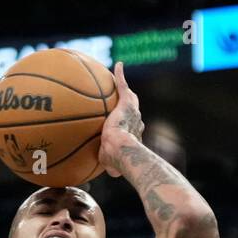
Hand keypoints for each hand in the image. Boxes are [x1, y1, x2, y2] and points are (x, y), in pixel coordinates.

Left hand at [99, 61, 142, 178]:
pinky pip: (123, 85)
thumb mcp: (110, 164)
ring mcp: (132, 111)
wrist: (120, 150)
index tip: (125, 126)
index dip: (128, 126)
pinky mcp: (126, 103)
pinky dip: (120, 75)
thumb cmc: (116, 161)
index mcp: (133, 136)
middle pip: (133, 112)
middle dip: (130, 106)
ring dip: (126, 90)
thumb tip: (102, 173)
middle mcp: (136, 122)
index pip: (131, 128)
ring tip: (120, 81)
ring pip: (130, 97)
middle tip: (125, 103)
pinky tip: (118, 65)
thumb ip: (107, 163)